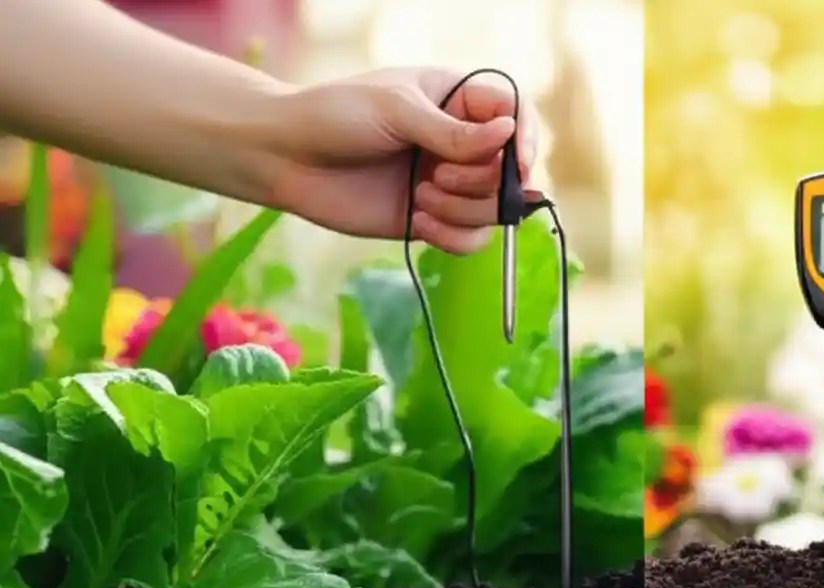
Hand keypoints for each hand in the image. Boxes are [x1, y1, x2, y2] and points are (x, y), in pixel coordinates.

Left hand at [268, 67, 538, 252]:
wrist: (285, 158)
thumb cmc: (335, 116)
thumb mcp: (396, 112)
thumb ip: (453, 131)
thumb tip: (510, 135)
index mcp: (457, 99)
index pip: (515, 114)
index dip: (525, 139)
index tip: (517, 160)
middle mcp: (460, 141)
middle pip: (512, 169)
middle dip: (484, 181)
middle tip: (439, 177)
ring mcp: (449, 181)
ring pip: (495, 208)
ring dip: (465, 210)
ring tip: (421, 199)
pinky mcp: (434, 218)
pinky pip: (471, 239)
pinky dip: (453, 237)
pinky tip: (417, 221)